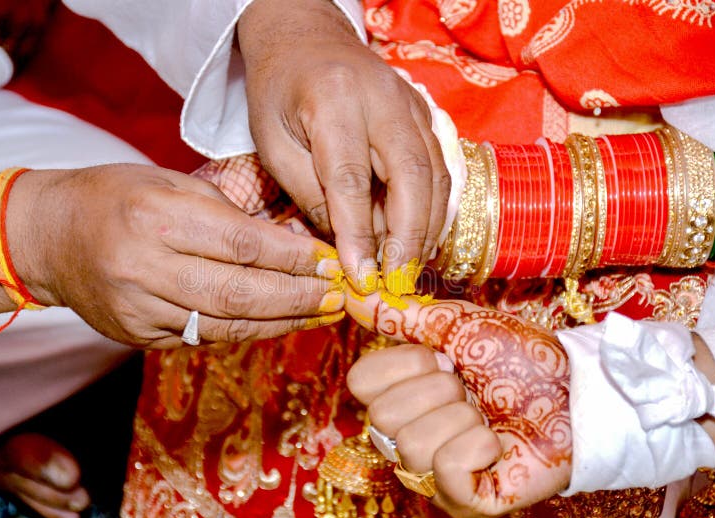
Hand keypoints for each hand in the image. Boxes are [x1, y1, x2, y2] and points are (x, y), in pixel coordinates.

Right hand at [12, 164, 344, 348]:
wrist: (48, 236)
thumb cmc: (114, 197)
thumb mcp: (168, 183)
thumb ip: (225, 213)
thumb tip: (291, 242)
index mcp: (154, 217)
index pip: (243, 244)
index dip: (295, 258)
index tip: (332, 260)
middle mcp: (144, 267)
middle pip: (240, 293)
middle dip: (299, 297)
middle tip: (338, 294)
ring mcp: (138, 308)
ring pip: (226, 325)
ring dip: (282, 322)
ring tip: (320, 313)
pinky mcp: (136, 335)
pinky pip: (203, 337)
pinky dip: (247, 331)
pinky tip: (278, 323)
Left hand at [238, 0, 449, 294]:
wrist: (305, 39)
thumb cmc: (279, 93)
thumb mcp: (274, 144)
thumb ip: (311, 194)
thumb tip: (351, 248)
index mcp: (332, 100)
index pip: (350, 179)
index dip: (358, 235)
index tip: (361, 278)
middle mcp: (383, 98)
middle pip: (412, 177)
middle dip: (409, 237)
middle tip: (397, 281)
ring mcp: (412, 103)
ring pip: (435, 175)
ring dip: (427, 228)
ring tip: (410, 269)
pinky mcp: (425, 114)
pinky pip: (440, 168)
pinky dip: (435, 208)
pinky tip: (422, 239)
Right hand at [345, 292, 571, 517]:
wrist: (574, 390)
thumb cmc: (519, 358)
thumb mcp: (456, 325)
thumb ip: (401, 317)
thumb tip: (355, 296)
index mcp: (401, 396)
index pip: (360, 382)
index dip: (406, 364)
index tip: (445, 360)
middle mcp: (407, 438)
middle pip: (384, 415)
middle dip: (440, 391)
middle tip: (471, 390)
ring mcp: (433, 476)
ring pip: (413, 445)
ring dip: (464, 420)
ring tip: (487, 417)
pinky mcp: (463, 503)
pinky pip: (446, 470)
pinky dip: (480, 447)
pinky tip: (498, 444)